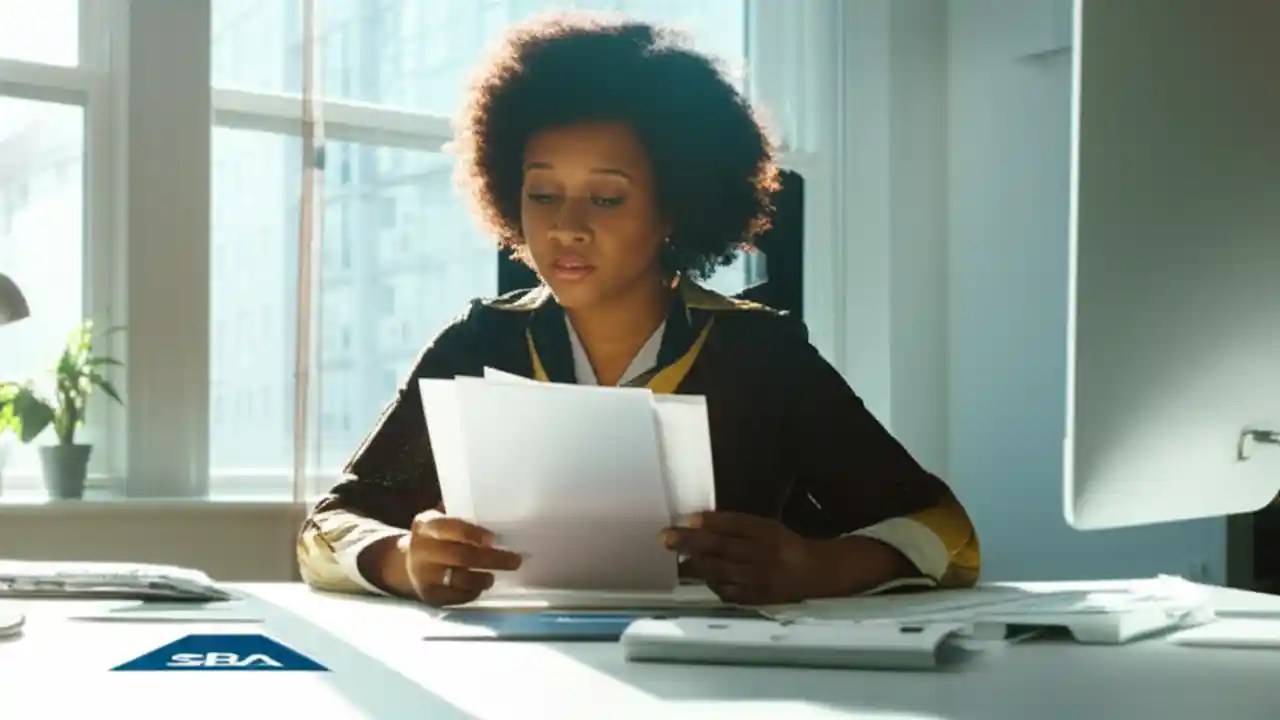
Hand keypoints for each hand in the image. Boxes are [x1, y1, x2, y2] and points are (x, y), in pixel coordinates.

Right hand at [402, 511, 522, 606]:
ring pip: (458, 579)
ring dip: (481, 579)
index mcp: (425, 525)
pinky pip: (454, 596)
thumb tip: (498, 510)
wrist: (408, 562)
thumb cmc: (436, 536)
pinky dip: (471, 592)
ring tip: (493, 577)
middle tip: (515, 560)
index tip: (493, 539)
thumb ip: (461, 514)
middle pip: (460, 556)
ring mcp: (423, 575)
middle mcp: (421, 549)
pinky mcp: (428, 595)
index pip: (447, 527)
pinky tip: (480, 587)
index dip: (471, 533)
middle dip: (491, 559)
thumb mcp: (441, 519)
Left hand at [661, 511, 823, 604]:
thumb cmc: (783, 544)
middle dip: (690, 543)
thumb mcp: (764, 526)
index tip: (683, 519)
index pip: (732, 525)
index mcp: (765, 533)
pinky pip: (726, 591)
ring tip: (678, 558)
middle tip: (665, 538)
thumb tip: (697, 523)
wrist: (812, 572)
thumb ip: (734, 525)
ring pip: (719, 572)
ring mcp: (757, 580)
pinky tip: (702, 575)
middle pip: (720, 548)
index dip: (707, 522)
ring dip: (695, 564)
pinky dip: (710, 582)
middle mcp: (761, 556)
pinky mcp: (755, 598)